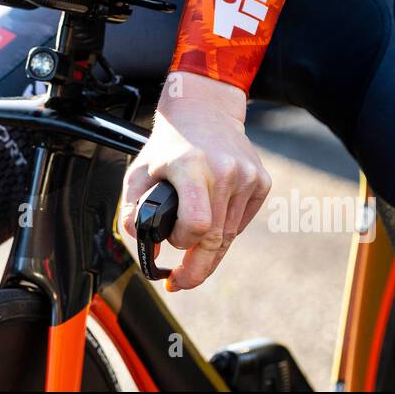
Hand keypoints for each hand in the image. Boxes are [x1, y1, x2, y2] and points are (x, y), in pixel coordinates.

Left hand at [121, 72, 270, 290]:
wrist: (203, 110)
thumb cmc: (168, 145)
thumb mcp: (139, 172)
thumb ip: (132, 212)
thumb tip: (145, 247)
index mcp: (192, 166)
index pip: (197, 225)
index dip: (182, 242)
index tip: (170, 244)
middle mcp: (225, 171)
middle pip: (216, 239)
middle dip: (198, 269)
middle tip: (182, 283)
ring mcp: (247, 176)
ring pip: (230, 234)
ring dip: (210, 251)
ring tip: (192, 257)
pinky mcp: (261, 181)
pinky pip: (241, 221)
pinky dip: (225, 230)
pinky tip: (211, 225)